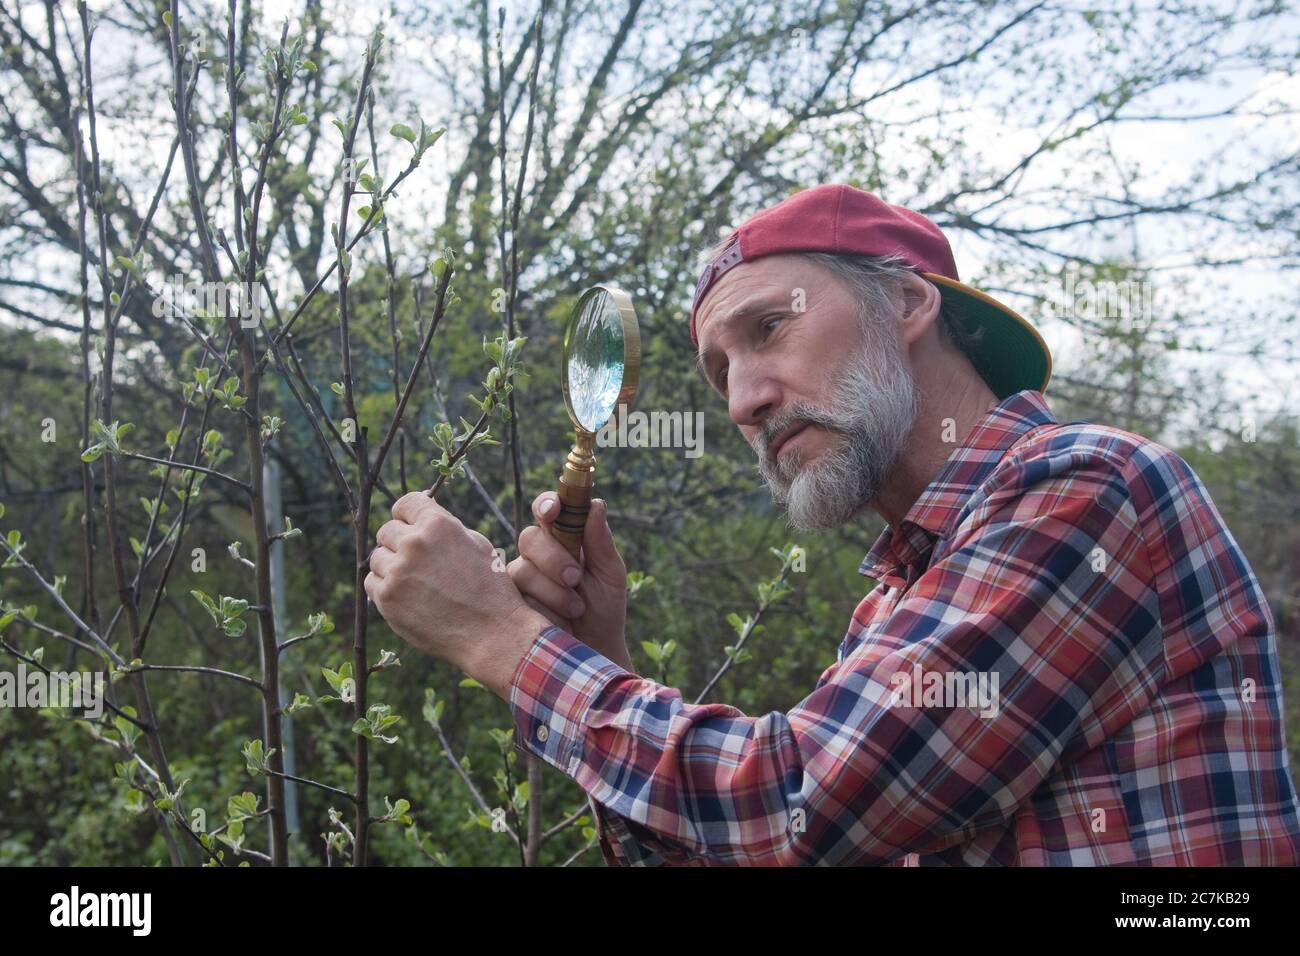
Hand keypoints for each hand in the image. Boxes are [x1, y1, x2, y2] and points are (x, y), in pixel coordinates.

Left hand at [365, 491, 547, 696]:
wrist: (491, 633)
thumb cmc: (490, 589)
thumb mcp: (477, 545)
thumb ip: (445, 529)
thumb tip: (420, 520)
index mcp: (438, 525)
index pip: (405, 503)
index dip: (406, 515)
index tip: (407, 524)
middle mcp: (415, 543)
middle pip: (386, 531)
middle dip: (399, 542)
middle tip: (416, 562)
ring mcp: (398, 571)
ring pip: (377, 558)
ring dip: (391, 567)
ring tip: (416, 583)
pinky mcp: (387, 598)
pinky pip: (372, 583)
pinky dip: (385, 588)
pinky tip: (407, 597)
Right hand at [508, 492, 630, 670]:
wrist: (593, 651)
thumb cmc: (604, 609)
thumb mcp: (610, 575)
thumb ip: (600, 541)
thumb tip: (595, 504)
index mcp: (564, 538)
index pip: (548, 510)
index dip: (546, 505)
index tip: (553, 510)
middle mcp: (538, 555)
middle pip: (530, 537)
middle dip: (553, 558)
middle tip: (575, 578)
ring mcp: (520, 579)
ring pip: (521, 569)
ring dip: (552, 591)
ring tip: (575, 610)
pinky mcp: (508, 604)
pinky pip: (514, 598)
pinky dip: (542, 610)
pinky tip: (558, 623)